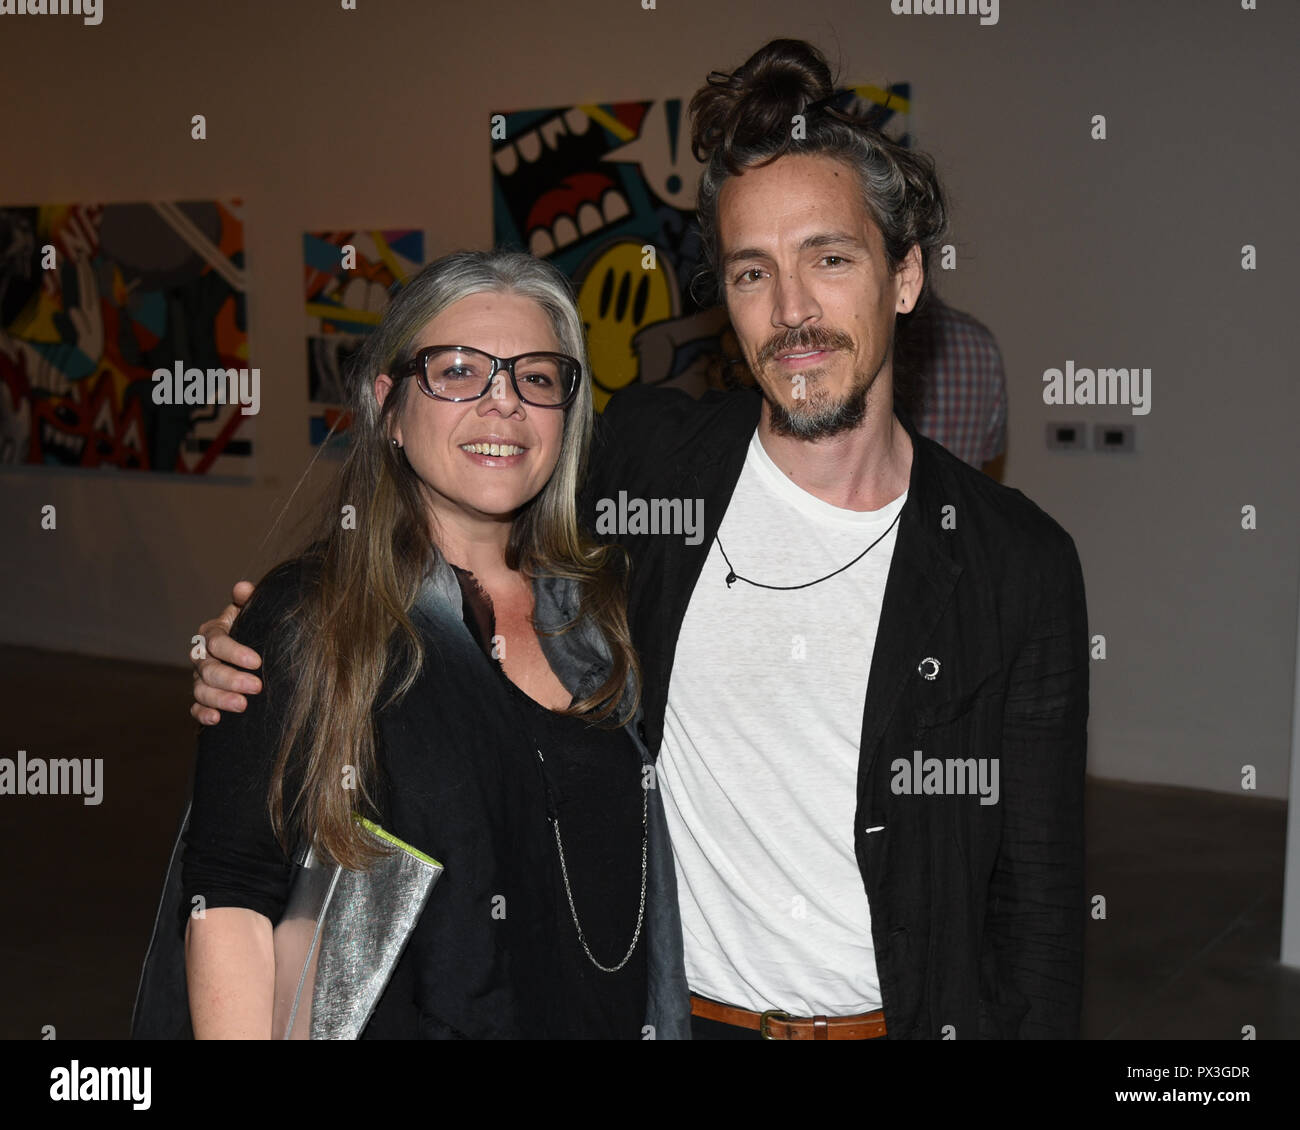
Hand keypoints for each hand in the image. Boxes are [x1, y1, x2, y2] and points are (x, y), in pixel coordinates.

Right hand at [191, 581, 262, 725]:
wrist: (255, 652)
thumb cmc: (254, 627)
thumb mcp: (253, 612)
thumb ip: (248, 600)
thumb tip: (243, 587)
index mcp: (212, 632)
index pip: (217, 641)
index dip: (235, 652)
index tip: (257, 662)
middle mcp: (202, 655)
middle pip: (209, 669)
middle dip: (231, 679)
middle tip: (256, 687)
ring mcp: (200, 678)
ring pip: (201, 689)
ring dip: (219, 699)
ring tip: (242, 706)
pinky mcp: (203, 697)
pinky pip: (196, 707)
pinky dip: (203, 713)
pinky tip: (216, 719)